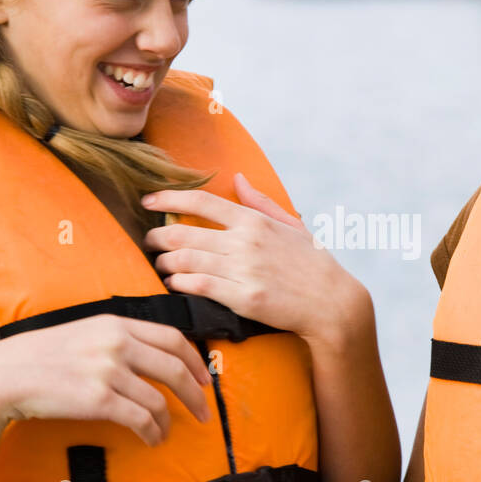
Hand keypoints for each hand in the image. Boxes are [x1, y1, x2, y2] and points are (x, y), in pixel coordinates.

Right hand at [0, 314, 211, 445]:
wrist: (2, 375)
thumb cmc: (40, 357)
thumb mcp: (83, 332)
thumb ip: (117, 339)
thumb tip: (150, 358)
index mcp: (116, 323)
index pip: (172, 337)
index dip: (194, 360)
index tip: (203, 378)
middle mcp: (117, 343)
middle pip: (174, 368)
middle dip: (196, 394)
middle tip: (205, 411)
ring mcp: (109, 371)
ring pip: (159, 400)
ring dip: (170, 421)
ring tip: (167, 432)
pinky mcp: (99, 400)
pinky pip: (141, 419)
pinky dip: (153, 432)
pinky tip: (152, 439)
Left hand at [142, 172, 360, 341]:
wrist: (332, 303)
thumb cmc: (313, 263)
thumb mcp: (290, 224)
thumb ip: (260, 202)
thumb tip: (237, 179)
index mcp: (254, 220)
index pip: (201, 201)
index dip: (168, 198)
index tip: (148, 201)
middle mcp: (245, 242)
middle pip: (182, 232)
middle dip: (156, 237)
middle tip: (149, 242)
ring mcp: (243, 270)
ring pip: (184, 260)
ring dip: (164, 263)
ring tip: (160, 266)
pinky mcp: (243, 298)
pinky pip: (198, 285)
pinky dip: (179, 283)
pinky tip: (174, 284)